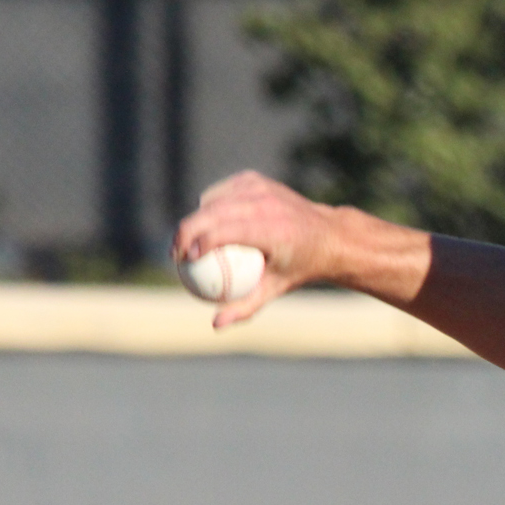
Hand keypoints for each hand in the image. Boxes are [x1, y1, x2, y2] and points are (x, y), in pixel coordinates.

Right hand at [171, 171, 346, 328]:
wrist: (328, 235)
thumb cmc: (300, 267)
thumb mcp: (276, 289)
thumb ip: (246, 307)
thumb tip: (215, 324)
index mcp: (273, 230)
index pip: (225, 232)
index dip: (198, 243)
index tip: (184, 261)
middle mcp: (267, 204)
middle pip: (211, 213)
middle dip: (185, 232)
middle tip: (176, 255)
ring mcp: (261, 188)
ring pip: (212, 200)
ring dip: (195, 219)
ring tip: (186, 244)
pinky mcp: (255, 179)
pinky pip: (221, 193)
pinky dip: (210, 207)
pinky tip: (203, 226)